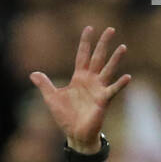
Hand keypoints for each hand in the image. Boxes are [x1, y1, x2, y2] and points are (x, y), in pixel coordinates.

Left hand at [29, 26, 130, 149]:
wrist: (75, 134)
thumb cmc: (65, 116)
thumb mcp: (52, 98)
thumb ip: (45, 85)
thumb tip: (33, 74)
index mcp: (79, 77)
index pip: (83, 55)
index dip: (85, 42)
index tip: (89, 28)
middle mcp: (91, 80)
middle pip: (98, 57)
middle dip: (103, 44)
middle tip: (111, 29)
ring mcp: (98, 89)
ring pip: (108, 70)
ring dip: (115, 59)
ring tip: (123, 46)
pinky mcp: (103, 100)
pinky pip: (113, 90)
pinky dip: (120, 84)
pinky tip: (127, 77)